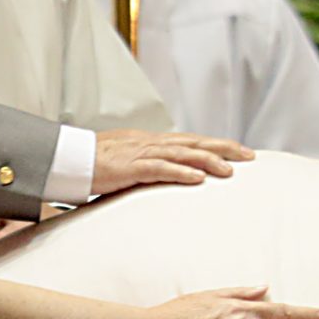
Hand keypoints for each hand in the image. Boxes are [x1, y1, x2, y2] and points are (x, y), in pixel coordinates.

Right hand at [93, 130, 252, 195]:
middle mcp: (152, 143)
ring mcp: (142, 153)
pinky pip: (160, 168)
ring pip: (183, 153)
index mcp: (153, 141)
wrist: (69, 158)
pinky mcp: (132, 167)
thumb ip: (151, 164)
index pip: (192, 140)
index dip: (217, 144)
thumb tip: (169, 172)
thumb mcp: (129, 160)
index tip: (240, 151)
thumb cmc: (96, 162)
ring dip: (208, 161)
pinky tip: (197, 178)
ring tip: (229, 170)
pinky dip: (181, 171)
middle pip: (195, 142)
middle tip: (249, 156)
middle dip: (224, 148)